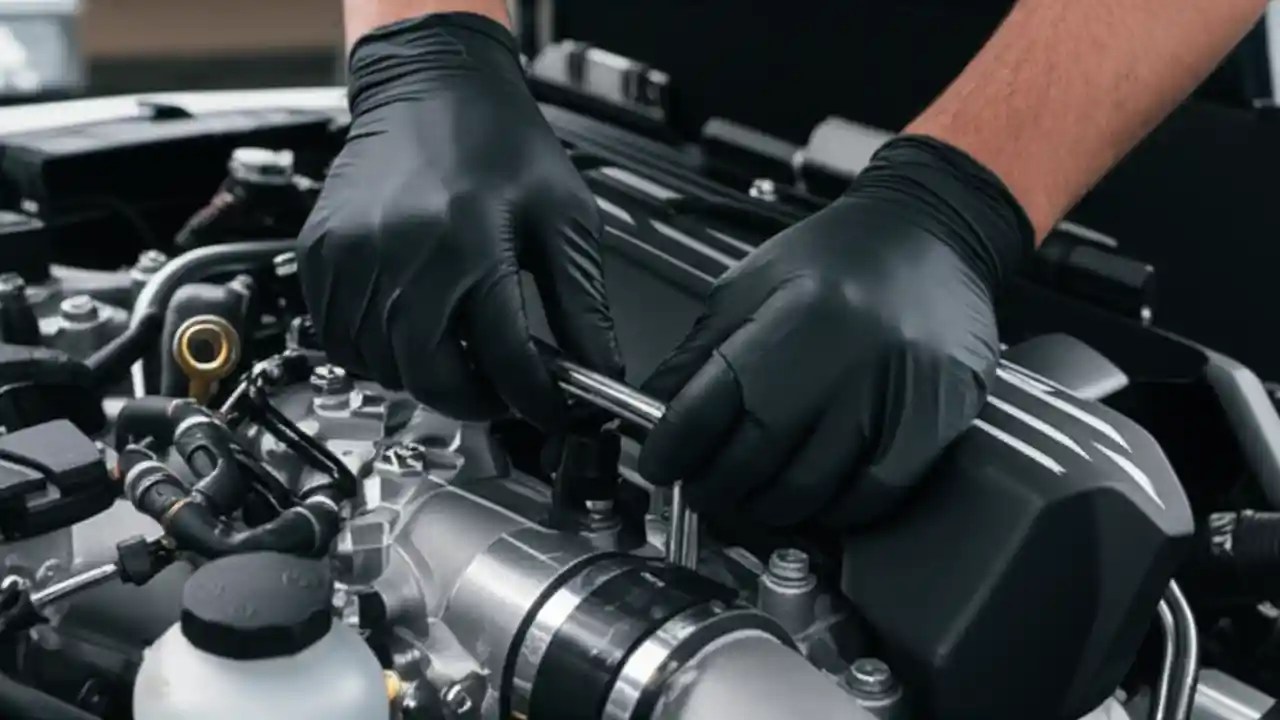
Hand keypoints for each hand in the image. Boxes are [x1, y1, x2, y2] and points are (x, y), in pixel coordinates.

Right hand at [298, 13, 620, 429]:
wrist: (430, 87)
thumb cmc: (498, 142)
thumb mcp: (564, 218)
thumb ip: (582, 304)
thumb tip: (600, 372)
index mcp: (469, 242)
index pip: (505, 359)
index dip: (534, 400)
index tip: (550, 409)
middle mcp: (401, 252)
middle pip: (430, 377)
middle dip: (473, 399)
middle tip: (502, 390)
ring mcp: (352, 255)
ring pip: (381, 366)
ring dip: (424, 376)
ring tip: (459, 350)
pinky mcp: (322, 254)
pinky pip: (340, 338)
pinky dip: (376, 351)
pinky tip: (411, 328)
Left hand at [639, 137, 1032, 529]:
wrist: (936, 235)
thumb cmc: (841, 256)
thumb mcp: (754, 282)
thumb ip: (702, 349)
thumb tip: (655, 409)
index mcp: (796, 313)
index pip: (714, 403)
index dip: (675, 446)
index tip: (659, 464)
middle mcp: (849, 357)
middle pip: (760, 455)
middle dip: (716, 484)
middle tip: (700, 488)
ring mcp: (898, 395)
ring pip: (813, 488)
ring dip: (768, 506)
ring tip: (749, 495)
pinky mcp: (935, 424)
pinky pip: (872, 496)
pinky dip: (831, 510)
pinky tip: (811, 497)